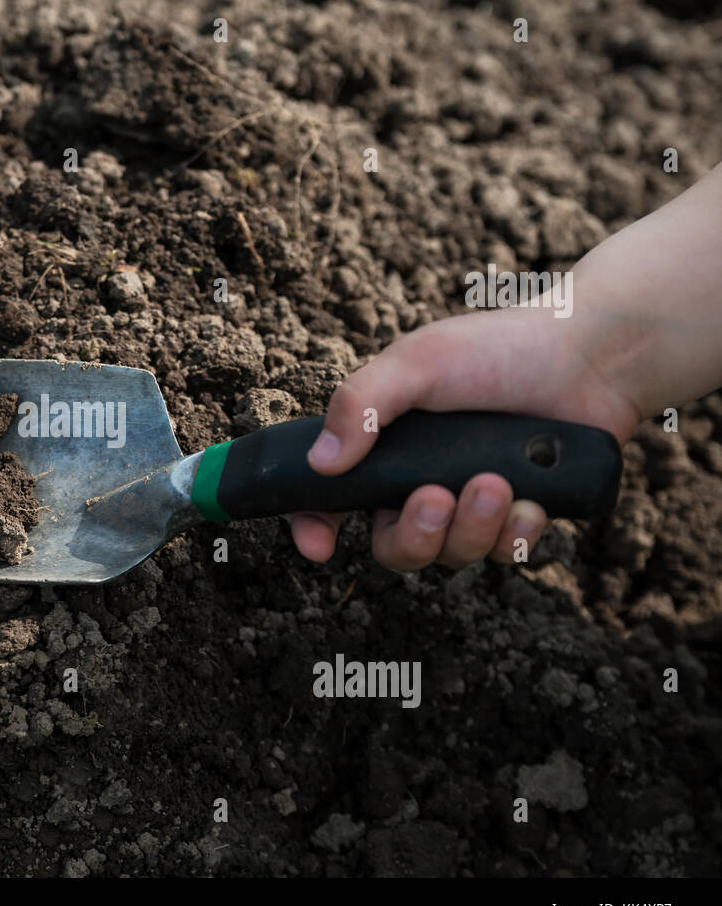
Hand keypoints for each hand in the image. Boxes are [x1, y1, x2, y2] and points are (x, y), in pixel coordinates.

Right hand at [289, 308, 639, 568]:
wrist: (591, 357)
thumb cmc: (497, 350)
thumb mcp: (416, 363)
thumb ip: (361, 404)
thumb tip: (320, 462)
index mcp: (383, 447)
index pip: (330, 497)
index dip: (314, 526)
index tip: (319, 545)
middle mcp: (420, 482)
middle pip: (394, 546)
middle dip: (414, 535)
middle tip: (437, 498)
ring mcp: (470, 504)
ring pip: (451, 555)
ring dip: (471, 529)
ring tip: (499, 483)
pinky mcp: (517, 517)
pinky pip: (502, 556)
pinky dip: (514, 536)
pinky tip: (532, 503)